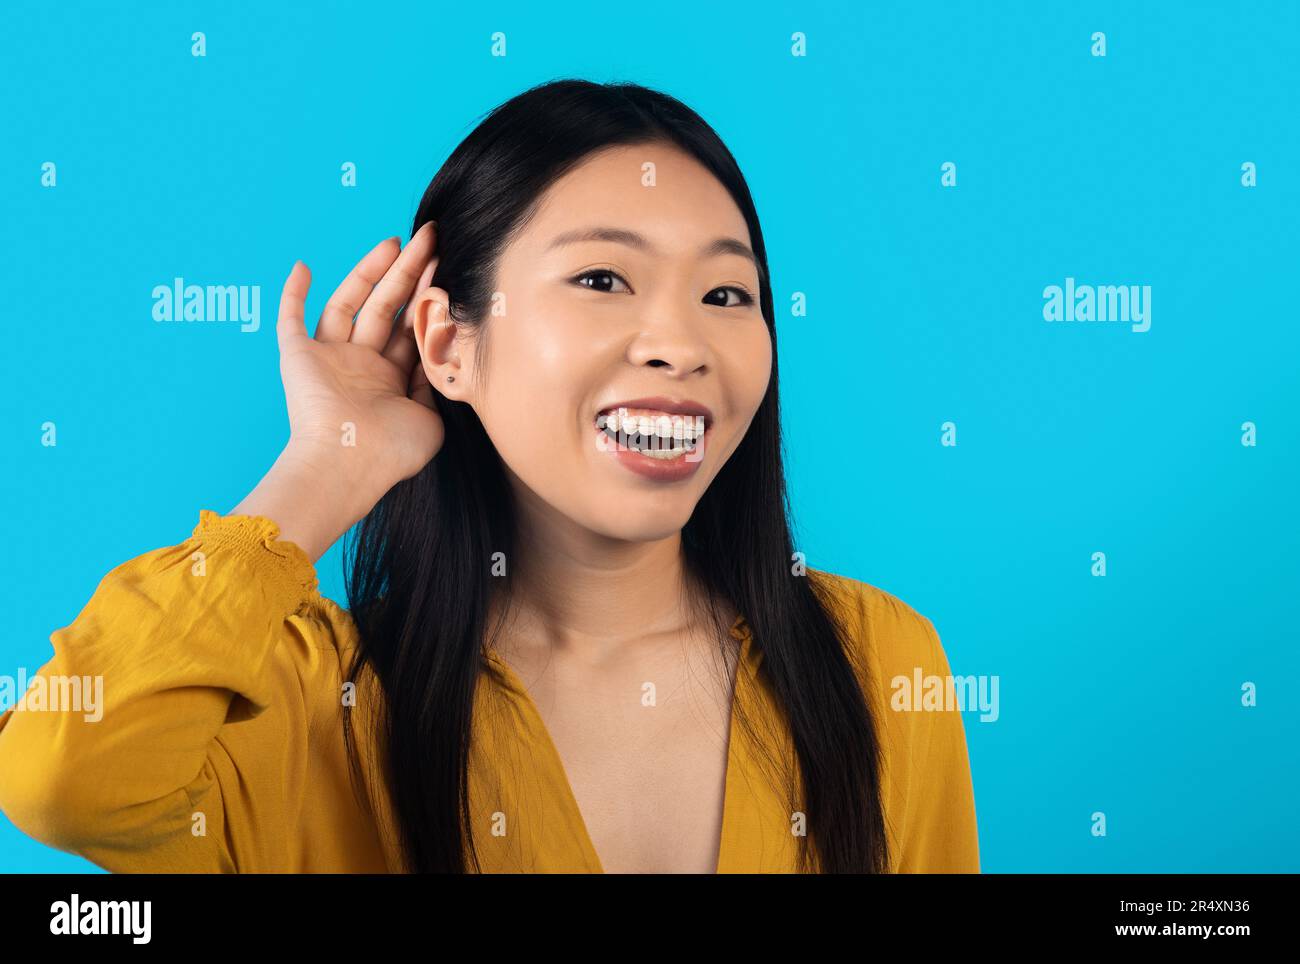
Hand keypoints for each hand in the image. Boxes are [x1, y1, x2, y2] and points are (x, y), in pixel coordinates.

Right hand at [275, 222, 443, 500]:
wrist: (348, 464)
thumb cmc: (392, 451)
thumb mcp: (432, 416)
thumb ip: (438, 381)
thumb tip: (444, 351)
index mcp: (392, 380)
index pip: (412, 328)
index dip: (429, 297)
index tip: (447, 265)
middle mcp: (361, 365)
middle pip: (387, 307)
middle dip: (409, 272)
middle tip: (430, 238)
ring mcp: (329, 359)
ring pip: (349, 303)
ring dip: (368, 272)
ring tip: (394, 241)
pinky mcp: (297, 357)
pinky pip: (290, 319)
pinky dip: (293, 293)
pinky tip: (303, 266)